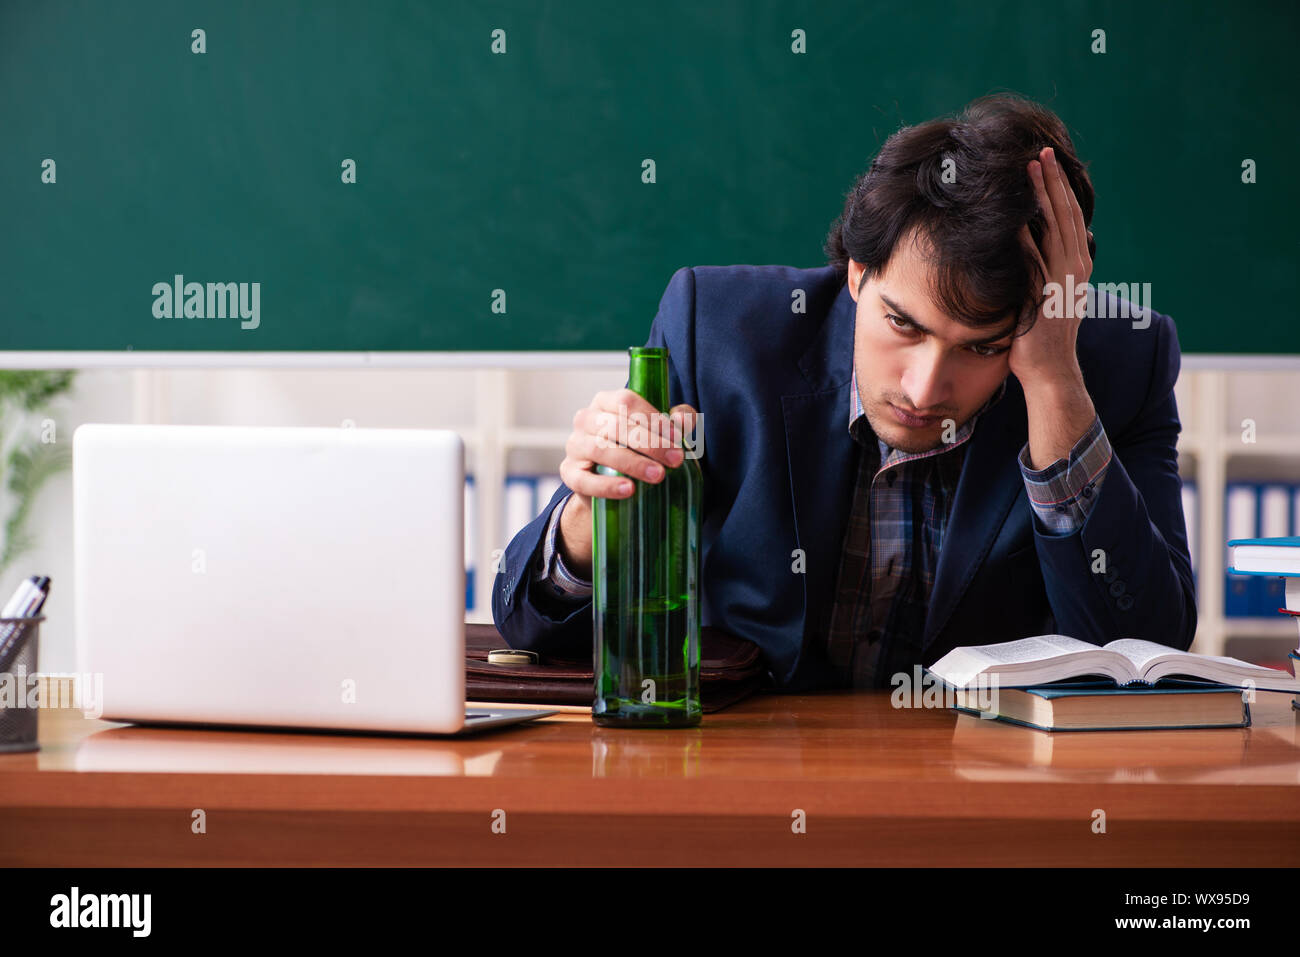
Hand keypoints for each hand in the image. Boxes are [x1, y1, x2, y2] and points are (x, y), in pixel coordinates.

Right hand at [556, 389, 697, 572]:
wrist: (607, 481)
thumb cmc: (636, 447)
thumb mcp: (658, 431)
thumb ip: (676, 421)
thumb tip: (683, 420)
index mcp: (606, 401)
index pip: (626, 401)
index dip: (653, 417)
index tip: (677, 437)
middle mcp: (585, 419)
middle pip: (616, 426)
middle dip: (649, 443)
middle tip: (675, 460)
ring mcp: (575, 445)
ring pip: (600, 449)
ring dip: (632, 463)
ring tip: (658, 475)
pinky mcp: (569, 472)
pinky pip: (584, 479)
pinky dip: (607, 486)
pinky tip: (629, 490)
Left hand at [1011, 146, 1093, 388]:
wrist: (1051, 371)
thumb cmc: (1044, 336)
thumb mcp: (1050, 294)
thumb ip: (1045, 269)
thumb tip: (1030, 245)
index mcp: (1078, 265)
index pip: (1070, 217)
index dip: (1060, 189)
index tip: (1048, 164)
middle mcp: (1075, 268)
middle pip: (1066, 214)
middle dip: (1054, 182)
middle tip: (1041, 153)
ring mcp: (1062, 281)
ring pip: (1056, 228)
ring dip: (1043, 197)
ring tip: (1031, 170)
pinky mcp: (1045, 296)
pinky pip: (1034, 260)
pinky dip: (1026, 237)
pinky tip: (1016, 216)